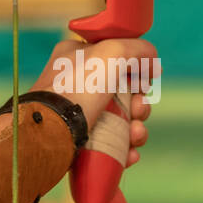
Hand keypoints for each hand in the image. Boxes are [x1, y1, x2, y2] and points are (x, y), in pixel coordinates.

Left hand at [30, 38, 159, 167]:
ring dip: (137, 129)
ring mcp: (77, 114)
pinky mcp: (79, 141)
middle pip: (123, 93)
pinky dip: (125, 149)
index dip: (136, 71)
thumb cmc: (77, 89)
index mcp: (78, 57)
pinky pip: (111, 144)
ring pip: (120, 121)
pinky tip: (130, 153)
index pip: (117, 58)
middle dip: (140, 105)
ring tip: (135, 135)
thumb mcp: (111, 53)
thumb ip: (138, 49)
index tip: (145, 81)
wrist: (48, 133)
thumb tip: (154, 63)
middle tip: (138, 111)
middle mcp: (77, 84)